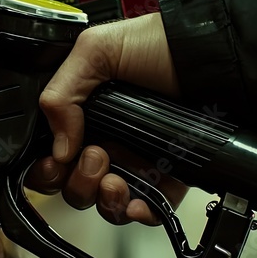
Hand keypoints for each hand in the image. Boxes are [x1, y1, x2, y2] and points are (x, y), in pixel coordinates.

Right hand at [28, 12, 185, 224]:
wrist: (209, 56)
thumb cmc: (157, 45)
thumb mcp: (96, 50)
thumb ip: (60, 93)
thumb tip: (57, 148)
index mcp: (83, 116)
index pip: (52, 156)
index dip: (47, 168)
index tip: (54, 162)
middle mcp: (106, 140)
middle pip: (74, 186)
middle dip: (77, 182)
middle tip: (95, 155)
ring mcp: (136, 161)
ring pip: (105, 203)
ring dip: (103, 199)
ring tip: (115, 178)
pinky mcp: (167, 176)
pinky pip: (147, 208)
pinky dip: (138, 212)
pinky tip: (136, 200)